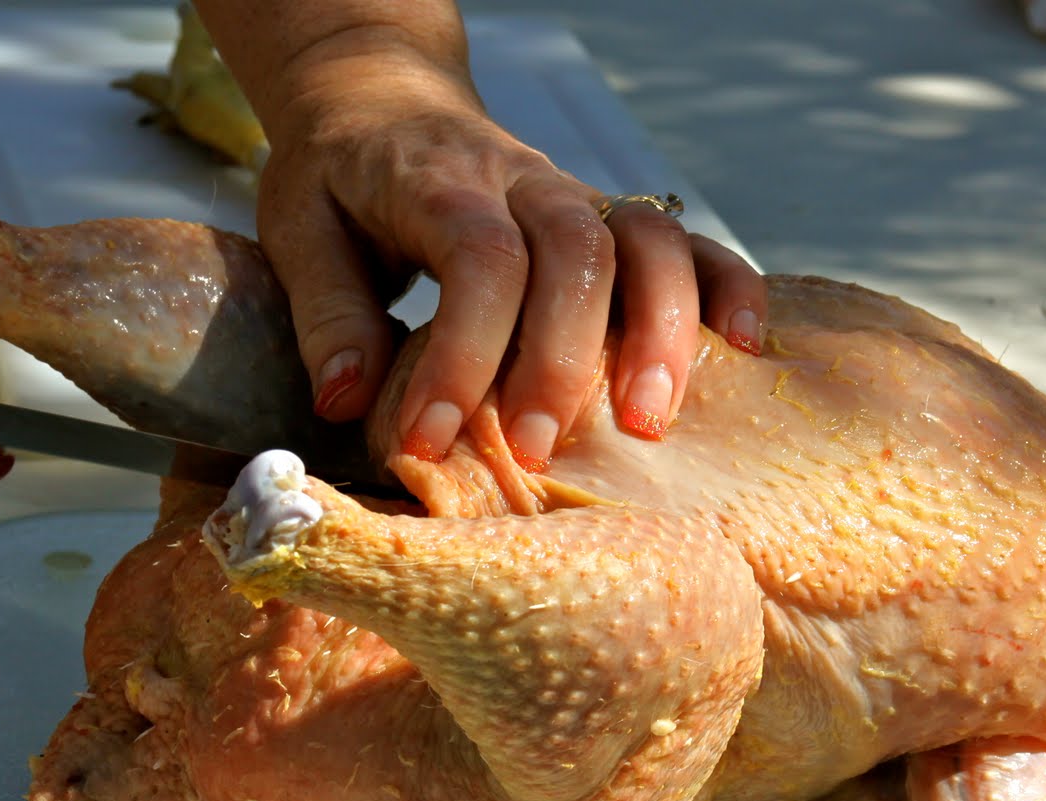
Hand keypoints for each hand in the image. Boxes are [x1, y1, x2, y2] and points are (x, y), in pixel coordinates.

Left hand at [250, 34, 765, 469]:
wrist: (386, 102)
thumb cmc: (339, 180)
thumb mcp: (299, 231)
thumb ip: (327, 312)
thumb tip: (346, 400)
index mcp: (438, 181)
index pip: (478, 259)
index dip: (462, 354)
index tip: (428, 439)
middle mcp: (523, 179)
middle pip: (577, 252)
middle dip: (564, 361)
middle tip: (539, 452)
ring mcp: (577, 193)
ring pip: (647, 240)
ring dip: (661, 332)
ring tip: (649, 421)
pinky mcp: (610, 217)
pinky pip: (687, 238)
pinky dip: (726, 285)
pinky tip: (746, 345)